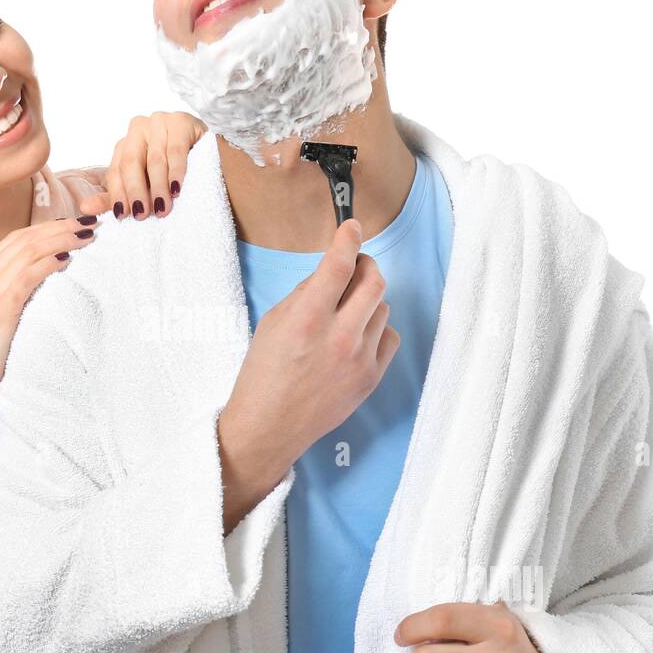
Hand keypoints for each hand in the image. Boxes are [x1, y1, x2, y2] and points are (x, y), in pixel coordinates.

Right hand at [0, 216, 98, 454]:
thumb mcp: (0, 318)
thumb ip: (16, 294)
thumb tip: (52, 277)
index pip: (16, 239)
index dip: (48, 228)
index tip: (77, 224)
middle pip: (23, 238)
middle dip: (59, 227)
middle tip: (91, 222)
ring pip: (27, 250)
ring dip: (61, 239)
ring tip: (88, 235)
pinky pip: (26, 274)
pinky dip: (49, 262)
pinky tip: (69, 259)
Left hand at [76, 111, 206, 220]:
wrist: (212, 158)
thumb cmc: (173, 175)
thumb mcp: (145, 186)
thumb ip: (116, 196)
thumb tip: (85, 209)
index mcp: (126, 144)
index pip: (116, 170)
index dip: (118, 194)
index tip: (123, 217)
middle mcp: (139, 129)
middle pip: (131, 163)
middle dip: (136, 192)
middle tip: (144, 215)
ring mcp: (160, 122)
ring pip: (154, 160)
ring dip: (158, 187)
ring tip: (162, 208)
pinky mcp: (181, 121)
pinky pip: (176, 150)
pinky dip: (176, 172)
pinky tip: (177, 189)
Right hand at [217, 218, 399, 532]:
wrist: (270, 425)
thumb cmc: (263, 373)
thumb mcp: (273, 322)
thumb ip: (305, 293)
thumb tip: (332, 271)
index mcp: (307, 318)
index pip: (339, 265)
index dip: (348, 238)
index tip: (351, 227)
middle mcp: (339, 336)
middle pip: (373, 280)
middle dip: (365, 265)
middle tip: (355, 265)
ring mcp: (360, 359)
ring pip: (382, 307)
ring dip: (367, 300)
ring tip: (345, 312)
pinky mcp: (372, 377)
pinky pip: (389, 337)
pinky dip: (376, 330)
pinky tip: (356, 337)